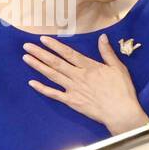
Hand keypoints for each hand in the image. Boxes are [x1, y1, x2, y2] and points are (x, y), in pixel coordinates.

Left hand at [23, 34, 148, 134]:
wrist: (120, 112)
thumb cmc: (122, 90)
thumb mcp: (118, 68)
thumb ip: (107, 52)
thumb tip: (102, 37)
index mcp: (89, 67)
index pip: (68, 53)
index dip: (54, 46)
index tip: (43, 39)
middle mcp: (78, 76)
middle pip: (56, 62)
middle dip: (40, 53)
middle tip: (26, 46)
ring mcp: (73, 89)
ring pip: (52, 75)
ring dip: (38, 66)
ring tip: (26, 58)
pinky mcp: (72, 101)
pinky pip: (54, 94)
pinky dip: (42, 89)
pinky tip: (32, 83)